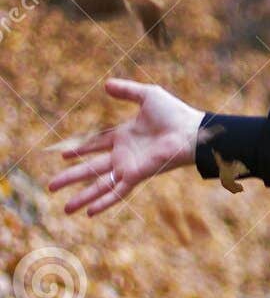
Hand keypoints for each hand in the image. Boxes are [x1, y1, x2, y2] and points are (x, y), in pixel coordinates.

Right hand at [46, 77, 205, 216]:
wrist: (192, 131)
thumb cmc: (175, 114)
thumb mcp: (148, 96)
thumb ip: (127, 91)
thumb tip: (106, 85)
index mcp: (125, 136)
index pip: (96, 144)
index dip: (80, 149)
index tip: (62, 155)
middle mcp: (124, 154)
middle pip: (91, 168)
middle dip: (71, 177)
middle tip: (50, 186)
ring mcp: (129, 166)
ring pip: (99, 184)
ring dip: (82, 196)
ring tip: (64, 208)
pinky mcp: (136, 175)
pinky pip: (117, 192)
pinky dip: (104, 202)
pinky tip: (89, 213)